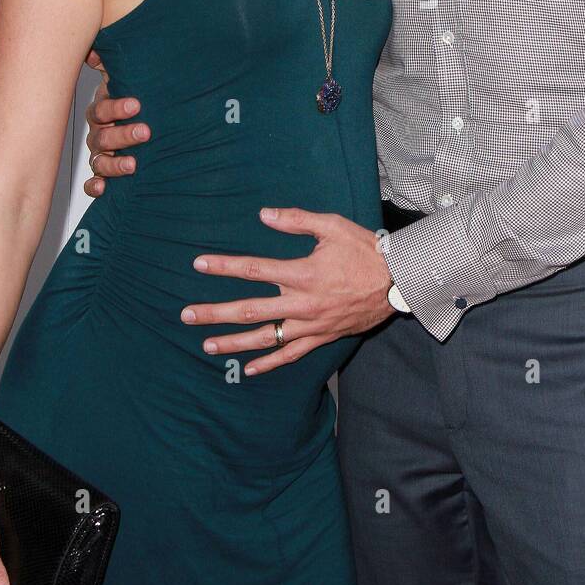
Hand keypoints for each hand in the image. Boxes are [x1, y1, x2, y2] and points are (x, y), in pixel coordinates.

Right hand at [83, 48, 150, 196]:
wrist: (150, 118)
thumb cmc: (139, 97)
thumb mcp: (128, 79)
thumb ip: (113, 64)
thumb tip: (94, 52)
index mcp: (103, 110)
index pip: (102, 109)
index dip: (116, 108)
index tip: (136, 105)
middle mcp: (99, 133)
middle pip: (102, 136)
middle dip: (123, 135)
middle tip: (145, 132)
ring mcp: (102, 153)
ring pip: (99, 160)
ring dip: (113, 163)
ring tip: (133, 164)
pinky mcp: (107, 174)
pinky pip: (94, 182)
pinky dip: (95, 186)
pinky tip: (103, 189)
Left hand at [181, 208, 394, 373]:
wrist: (398, 282)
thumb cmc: (365, 250)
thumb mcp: (333, 226)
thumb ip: (297, 220)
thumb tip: (264, 214)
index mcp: (302, 273)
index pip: (253, 269)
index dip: (224, 266)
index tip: (199, 264)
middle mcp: (302, 302)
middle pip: (249, 310)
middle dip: (215, 312)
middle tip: (186, 315)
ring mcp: (311, 324)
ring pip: (265, 337)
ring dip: (234, 342)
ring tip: (207, 345)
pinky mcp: (321, 337)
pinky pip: (291, 354)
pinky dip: (269, 363)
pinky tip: (249, 369)